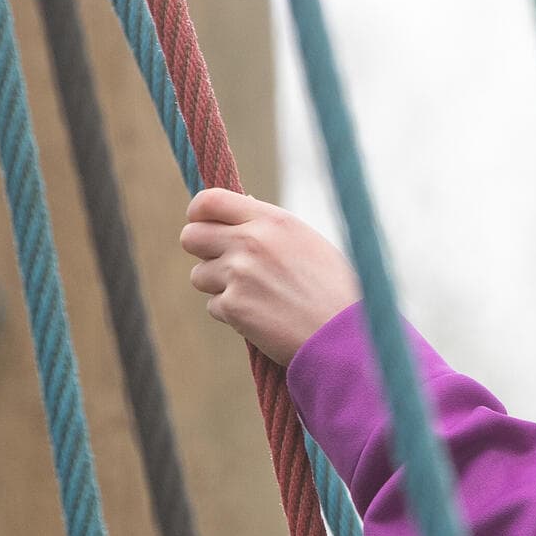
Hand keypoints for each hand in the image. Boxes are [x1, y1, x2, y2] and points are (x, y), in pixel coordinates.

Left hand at [179, 188, 360, 364]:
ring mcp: (239, 275)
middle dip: (202, 251)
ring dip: (219, 287)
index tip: (203, 226)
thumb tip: (239, 209)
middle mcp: (252, 241)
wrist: (345, 335)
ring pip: (199, 275)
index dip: (199, 215)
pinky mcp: (234, 307)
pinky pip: (214, 306)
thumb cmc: (335, 289)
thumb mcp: (307, 242)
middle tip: (222, 264)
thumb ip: (269, 227)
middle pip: (191, 237)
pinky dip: (233, 314)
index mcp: (273, 220)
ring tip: (256, 296)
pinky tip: (263, 317)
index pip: (209, 201)